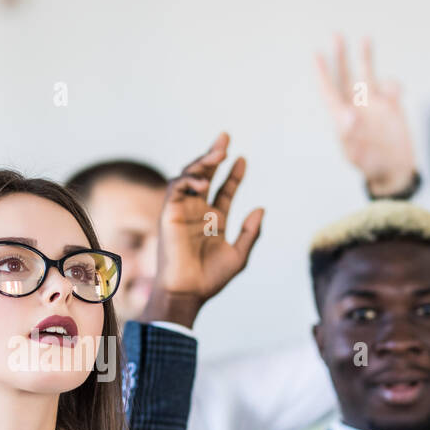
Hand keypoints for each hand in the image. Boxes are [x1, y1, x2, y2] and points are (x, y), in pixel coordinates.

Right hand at [140, 133, 263, 326]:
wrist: (187, 292)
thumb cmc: (211, 278)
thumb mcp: (239, 255)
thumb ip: (250, 232)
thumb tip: (261, 208)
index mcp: (214, 220)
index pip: (225, 190)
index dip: (234, 175)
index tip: (242, 160)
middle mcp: (198, 212)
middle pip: (206, 176)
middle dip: (215, 156)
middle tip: (225, 138)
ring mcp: (183, 211)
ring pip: (190, 177)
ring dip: (202, 162)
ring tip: (218, 152)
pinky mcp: (169, 214)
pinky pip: (176, 188)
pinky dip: (188, 179)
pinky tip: (202, 180)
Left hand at [315, 35, 416, 196]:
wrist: (394, 170)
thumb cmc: (370, 166)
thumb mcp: (357, 155)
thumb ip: (350, 136)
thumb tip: (348, 115)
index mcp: (341, 117)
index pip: (329, 91)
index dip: (322, 73)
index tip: (316, 54)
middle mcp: (355, 106)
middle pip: (345, 76)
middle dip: (341, 57)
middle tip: (336, 35)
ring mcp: (373, 104)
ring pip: (367, 74)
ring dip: (366, 57)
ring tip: (365, 38)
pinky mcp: (391, 105)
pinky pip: (390, 88)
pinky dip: (393, 86)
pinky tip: (395, 96)